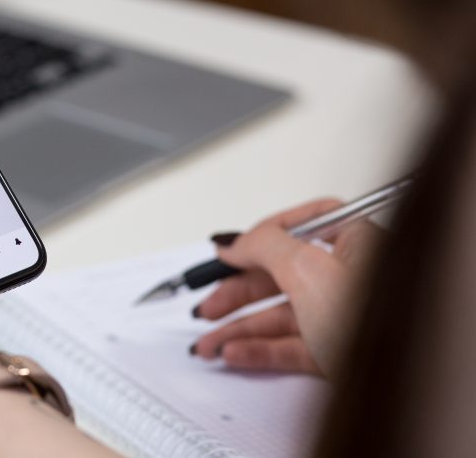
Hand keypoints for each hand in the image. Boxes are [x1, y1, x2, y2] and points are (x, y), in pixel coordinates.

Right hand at [190, 198, 381, 375]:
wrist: (405, 388)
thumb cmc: (382, 323)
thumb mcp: (309, 269)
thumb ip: (265, 246)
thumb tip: (235, 240)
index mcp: (358, 242)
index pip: (301, 225)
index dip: (259, 237)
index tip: (226, 252)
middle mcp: (353, 277)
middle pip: (281, 275)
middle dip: (236, 294)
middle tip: (208, 303)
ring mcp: (346, 317)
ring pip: (281, 316)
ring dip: (239, 328)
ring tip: (208, 340)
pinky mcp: (340, 353)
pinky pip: (290, 346)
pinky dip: (258, 350)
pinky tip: (235, 353)